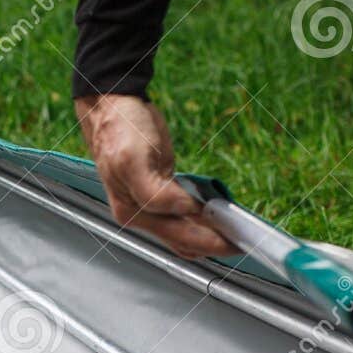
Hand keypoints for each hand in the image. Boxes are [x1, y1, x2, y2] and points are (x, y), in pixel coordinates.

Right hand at [74, 94, 236, 260]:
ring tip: (233, 238)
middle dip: (212, 244)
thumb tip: (186, 210)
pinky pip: (181, 221)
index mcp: (133, 211)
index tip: (233, 240)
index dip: (208, 240)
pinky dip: (199, 227)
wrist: (112, 107)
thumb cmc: (120, 129)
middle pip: (182, 241)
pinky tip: (214, 224)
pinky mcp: (157, 197)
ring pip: (182, 236)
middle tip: (240, 243)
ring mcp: (148, 207)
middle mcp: (140, 215)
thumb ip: (156, 194)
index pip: (178, 235)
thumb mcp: (133, 160)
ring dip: (207, 239)